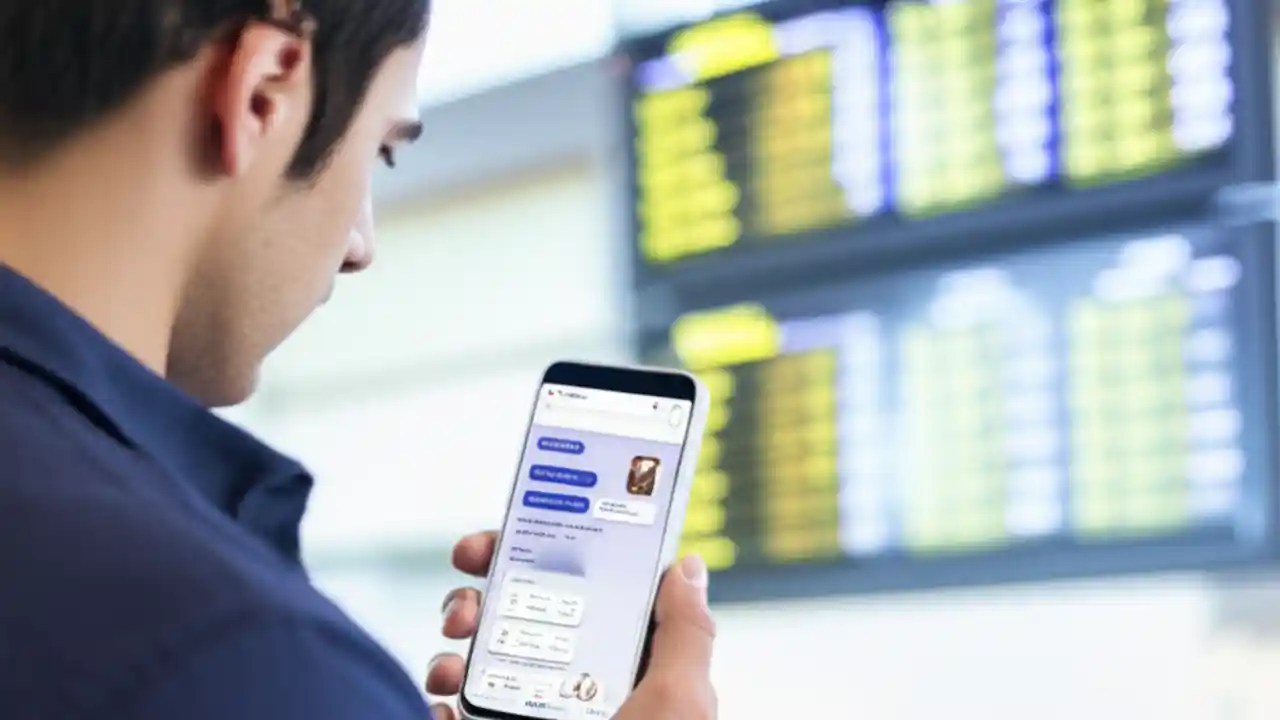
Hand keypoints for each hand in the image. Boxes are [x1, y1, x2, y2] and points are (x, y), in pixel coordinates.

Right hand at [424, 534, 716, 719]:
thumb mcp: (681, 709)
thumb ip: (686, 638)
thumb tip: (686, 568)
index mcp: (622, 672)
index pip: (584, 596)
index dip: (547, 557)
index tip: (506, 536)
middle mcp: (574, 694)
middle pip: (520, 620)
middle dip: (484, 595)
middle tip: (466, 595)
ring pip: (480, 663)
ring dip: (453, 647)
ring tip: (449, 658)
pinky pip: (454, 712)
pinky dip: (438, 701)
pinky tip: (441, 701)